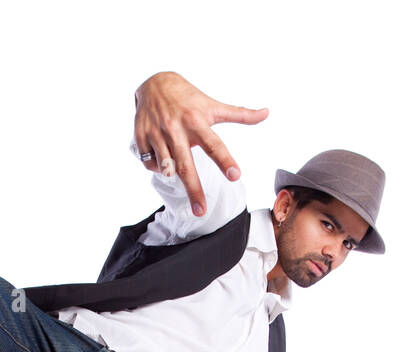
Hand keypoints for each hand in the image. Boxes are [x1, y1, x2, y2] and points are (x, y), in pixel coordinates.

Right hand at [133, 71, 268, 216]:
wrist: (154, 83)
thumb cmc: (188, 99)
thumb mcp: (212, 105)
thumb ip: (240, 114)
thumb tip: (267, 112)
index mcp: (196, 121)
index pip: (214, 144)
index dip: (224, 160)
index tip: (235, 176)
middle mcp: (176, 129)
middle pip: (186, 165)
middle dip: (194, 190)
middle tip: (201, 211)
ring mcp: (156, 134)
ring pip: (165, 166)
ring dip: (171, 173)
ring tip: (174, 170)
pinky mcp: (141, 138)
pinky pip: (150, 163)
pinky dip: (157, 166)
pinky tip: (161, 157)